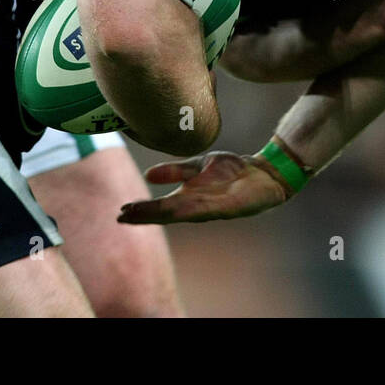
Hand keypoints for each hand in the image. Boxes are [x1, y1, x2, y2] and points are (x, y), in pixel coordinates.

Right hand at [117, 151, 289, 223]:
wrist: (262, 172)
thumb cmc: (233, 170)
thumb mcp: (199, 166)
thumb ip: (176, 171)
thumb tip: (148, 175)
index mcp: (188, 197)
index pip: (161, 206)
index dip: (142, 209)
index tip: (122, 211)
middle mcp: (196, 206)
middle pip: (164, 213)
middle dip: (144, 215)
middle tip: (121, 217)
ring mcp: (209, 207)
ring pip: (178, 213)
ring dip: (157, 215)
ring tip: (138, 215)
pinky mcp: (224, 206)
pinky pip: (201, 207)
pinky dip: (184, 209)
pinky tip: (170, 208)